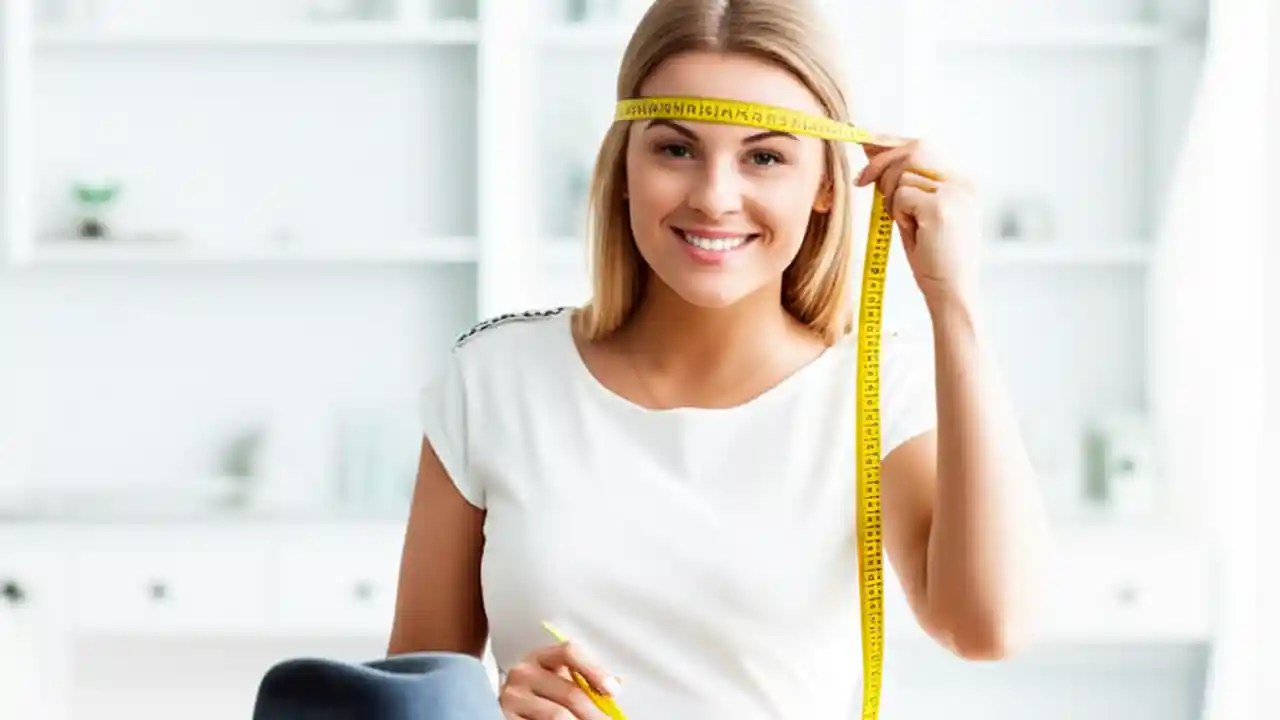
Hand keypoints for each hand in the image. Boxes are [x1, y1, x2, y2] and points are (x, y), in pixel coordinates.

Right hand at [498, 640, 620, 719]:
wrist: (506, 708)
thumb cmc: (539, 693)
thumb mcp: (558, 679)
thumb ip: (585, 679)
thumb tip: (616, 684)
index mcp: (541, 657)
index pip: (570, 652)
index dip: (595, 670)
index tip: (613, 691)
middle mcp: (523, 673)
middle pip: (570, 692)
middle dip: (595, 713)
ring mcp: (513, 698)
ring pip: (557, 715)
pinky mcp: (506, 718)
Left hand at [855, 140, 981, 303]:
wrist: (952, 294)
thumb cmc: (934, 260)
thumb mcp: (919, 215)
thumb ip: (904, 185)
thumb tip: (873, 152)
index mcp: (962, 182)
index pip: (923, 146)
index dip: (890, 142)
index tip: (864, 143)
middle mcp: (963, 182)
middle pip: (912, 150)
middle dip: (880, 163)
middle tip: (860, 181)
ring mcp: (954, 192)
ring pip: (902, 175)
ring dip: (892, 201)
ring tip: (908, 226)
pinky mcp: (941, 207)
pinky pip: (900, 196)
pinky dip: (897, 215)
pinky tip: (915, 234)